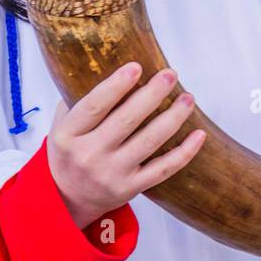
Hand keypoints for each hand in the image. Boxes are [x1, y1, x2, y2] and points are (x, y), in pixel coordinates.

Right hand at [47, 61, 205, 230]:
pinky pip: (163, 169)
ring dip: (173, 117)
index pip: (94, 106)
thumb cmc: (69, 152)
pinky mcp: (130, 189)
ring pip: (149, 142)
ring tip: (188, 98)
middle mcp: (88, 156)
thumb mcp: (60, 126)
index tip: (137, 66)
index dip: (116, 86)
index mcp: (67, 136)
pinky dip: (184, 153)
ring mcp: (111, 175)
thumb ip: (77, 98)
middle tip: (171, 74)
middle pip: (126, 121)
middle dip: (152, 94)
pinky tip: (199, 134)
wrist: (67, 201)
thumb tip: (107, 60)